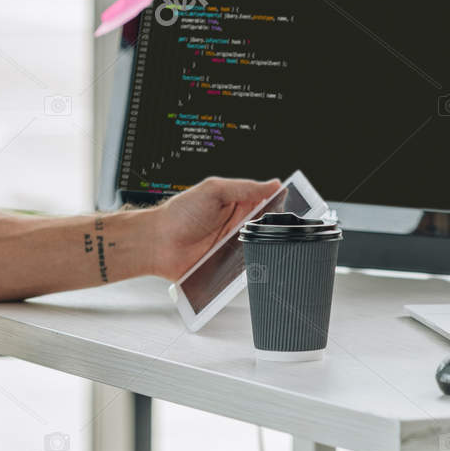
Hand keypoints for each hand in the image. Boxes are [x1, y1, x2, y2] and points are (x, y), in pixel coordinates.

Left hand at [153, 176, 281, 279]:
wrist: (158, 243)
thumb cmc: (179, 213)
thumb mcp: (213, 191)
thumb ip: (244, 188)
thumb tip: (273, 184)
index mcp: (237, 202)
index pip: (266, 201)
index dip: (279, 203)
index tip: (292, 204)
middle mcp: (238, 224)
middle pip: (266, 226)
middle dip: (273, 227)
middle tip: (276, 227)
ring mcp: (233, 245)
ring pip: (259, 247)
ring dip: (262, 247)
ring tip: (262, 245)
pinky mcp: (228, 265)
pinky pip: (246, 267)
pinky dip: (252, 265)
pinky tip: (252, 261)